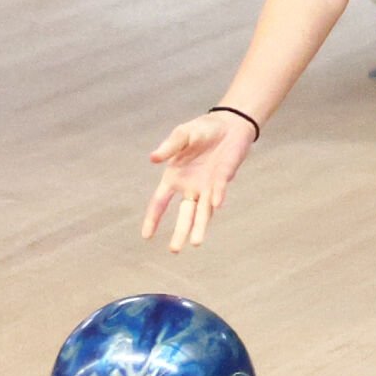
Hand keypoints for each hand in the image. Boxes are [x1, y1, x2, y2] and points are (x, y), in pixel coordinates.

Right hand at [141, 112, 256, 252]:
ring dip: (199, 226)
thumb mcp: (182, 134)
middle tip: (174, 250)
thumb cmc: (202, 130)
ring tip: (195, 243)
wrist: (229, 124)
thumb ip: (169, 147)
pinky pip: (218, 191)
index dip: (153, 218)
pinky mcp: (223, 180)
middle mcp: (190, 187)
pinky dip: (216, 197)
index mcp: (174, 177)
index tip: (146, 236)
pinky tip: (215, 204)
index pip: (160, 202)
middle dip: (180, 232)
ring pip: (203, 212)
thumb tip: (153, 158)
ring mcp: (207, 186)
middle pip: (184, 214)